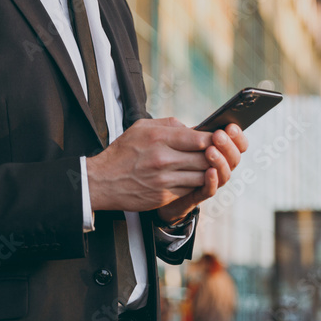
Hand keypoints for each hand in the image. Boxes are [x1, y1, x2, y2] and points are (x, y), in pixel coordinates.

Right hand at [85, 118, 213, 212]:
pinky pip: (190, 188)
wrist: (102, 182)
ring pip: (201, 175)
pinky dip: (195, 183)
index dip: (213, 139)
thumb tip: (192, 128)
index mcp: (159, 138)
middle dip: (214, 155)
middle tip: (217, 153)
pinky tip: (193, 176)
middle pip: (204, 158)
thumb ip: (169, 124)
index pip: (199, 138)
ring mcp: (164, 179)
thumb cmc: (122, 152)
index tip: (217, 139)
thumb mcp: (141, 127)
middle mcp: (163, 159)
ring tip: (207, 165)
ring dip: (207, 170)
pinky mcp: (164, 196)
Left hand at [156, 123, 247, 223]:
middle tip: (218, 136)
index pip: (238, 144)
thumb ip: (188, 133)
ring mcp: (209, 181)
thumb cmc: (167, 155)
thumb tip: (197, 127)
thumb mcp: (175, 139)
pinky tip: (210, 171)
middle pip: (234, 158)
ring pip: (225, 174)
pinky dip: (212, 181)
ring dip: (220, 162)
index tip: (230, 127)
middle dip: (228, 146)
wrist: (151, 182)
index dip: (237, 136)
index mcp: (218, 149)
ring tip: (211, 151)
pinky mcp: (197, 194)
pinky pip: (210, 190)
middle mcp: (218, 166)